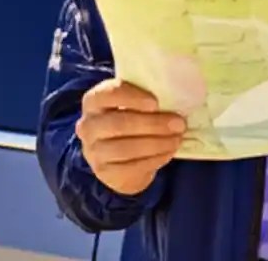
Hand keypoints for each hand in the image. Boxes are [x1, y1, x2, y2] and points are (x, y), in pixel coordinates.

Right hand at [76, 79, 185, 195]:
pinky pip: (131, 167)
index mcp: (94, 101)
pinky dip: (154, 159)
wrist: (123, 157)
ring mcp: (94, 152)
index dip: (131, 97)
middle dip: (153, 124)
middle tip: (178, 124)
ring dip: (157, 143)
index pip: (107, 94)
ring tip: (176, 138)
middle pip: (118, 124)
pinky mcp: (105, 173)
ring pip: (125, 148)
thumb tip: (176, 96)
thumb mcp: (135, 103)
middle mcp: (88, 126)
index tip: (156, 103)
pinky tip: (168, 152)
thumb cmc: (133, 120)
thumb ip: (147, 97)